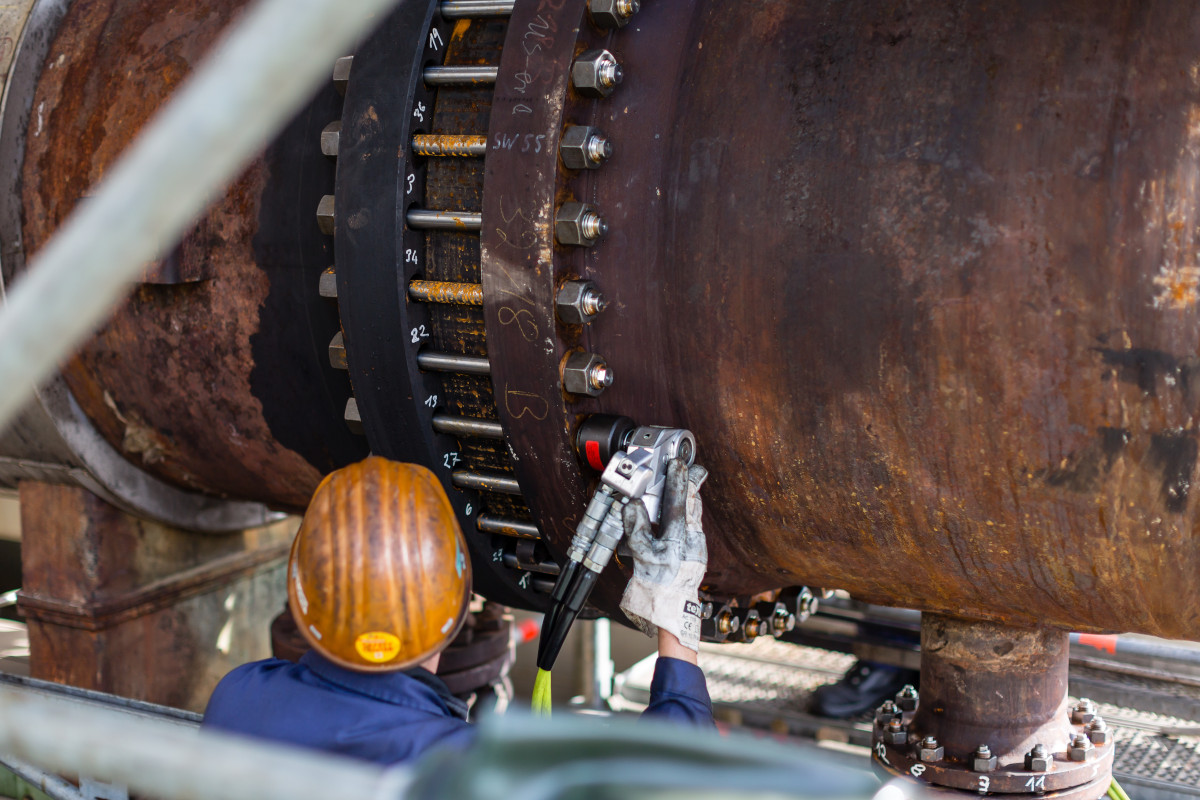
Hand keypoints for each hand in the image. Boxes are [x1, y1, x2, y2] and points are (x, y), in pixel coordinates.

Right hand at [619, 458, 707, 650]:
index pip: (677, 500)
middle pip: (693, 503)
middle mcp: (691, 537)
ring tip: (692, 482)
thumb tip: (632, 504)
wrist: (670, 605)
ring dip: (694, 497)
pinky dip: (692, 513)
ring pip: (696, 514)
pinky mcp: (698, 551)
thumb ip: (636, 526)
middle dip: (693, 483)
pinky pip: (695, 525)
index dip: (677, 480)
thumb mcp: (641, 553)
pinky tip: (688, 511)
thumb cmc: (655, 581)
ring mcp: (697, 544)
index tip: (678, 463)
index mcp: (676, 536)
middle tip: (695, 466)